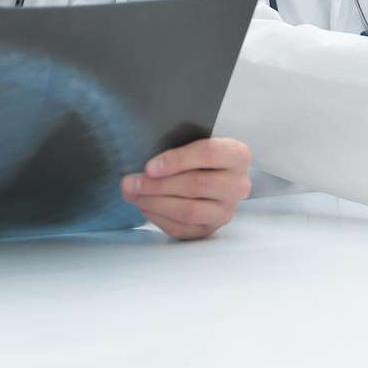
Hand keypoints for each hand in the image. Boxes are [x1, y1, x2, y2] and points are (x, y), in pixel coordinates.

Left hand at [120, 137, 250, 239]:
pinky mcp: (211, 229)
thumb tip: (143, 150)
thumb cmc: (197, 154)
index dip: (177, 160)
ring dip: (154, 203)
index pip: (208, 154)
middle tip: (130, 182)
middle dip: (157, 185)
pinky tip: (143, 206)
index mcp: (237, 155)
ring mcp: (226, 210)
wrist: (210, 174)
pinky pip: (182, 228)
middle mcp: (238, 185)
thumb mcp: (194, 138)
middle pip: (196, 185)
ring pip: (188, 210)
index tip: (149, 167)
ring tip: (132, 194)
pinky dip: (158, 218)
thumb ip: (177, 140)